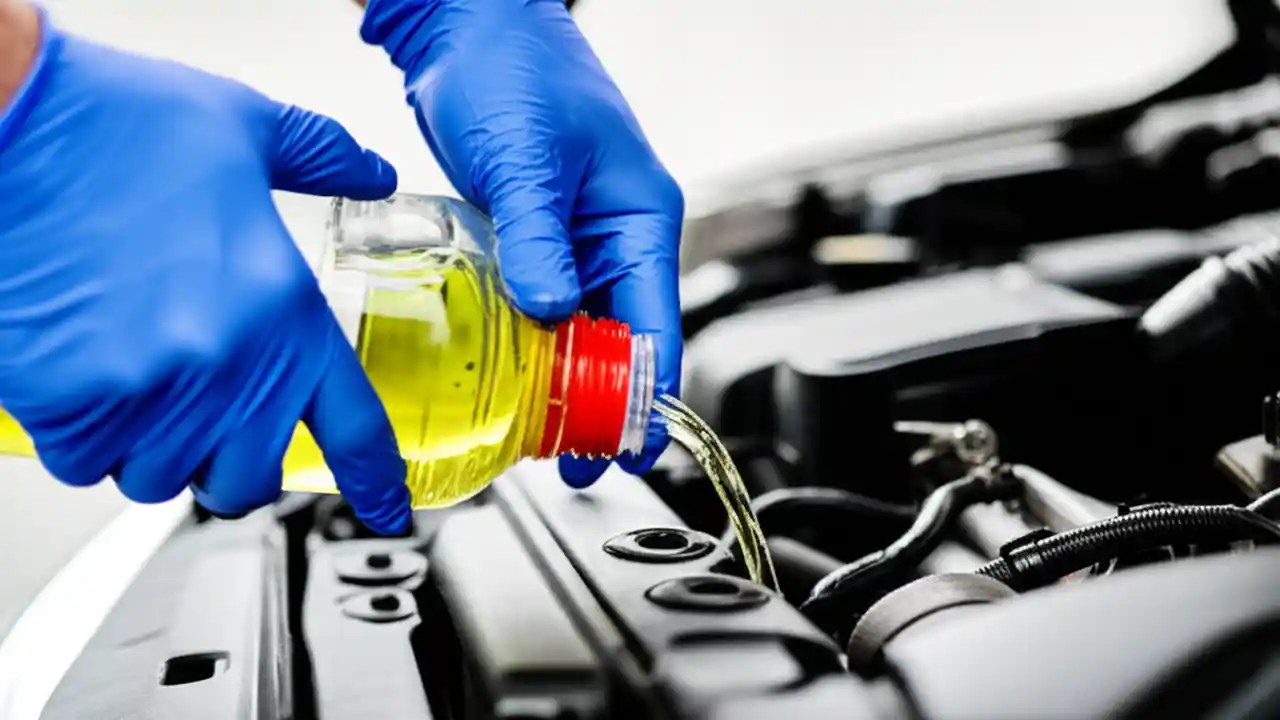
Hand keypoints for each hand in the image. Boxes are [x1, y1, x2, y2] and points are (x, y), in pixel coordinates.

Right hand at [0, 12, 411, 533]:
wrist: (2, 116)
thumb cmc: (112, 121)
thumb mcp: (246, 126)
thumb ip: (323, 158)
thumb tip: (372, 173)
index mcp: (285, 308)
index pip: (353, 426)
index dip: (377, 482)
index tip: (387, 510)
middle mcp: (226, 366)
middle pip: (248, 479)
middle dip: (235, 463)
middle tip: (216, 422)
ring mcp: (146, 394)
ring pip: (162, 479)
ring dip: (157, 448)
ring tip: (142, 383)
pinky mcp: (68, 405)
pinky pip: (88, 466)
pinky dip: (90, 439)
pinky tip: (87, 382)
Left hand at [362, 0, 683, 485]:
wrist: (468, 28)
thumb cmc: (515, 70)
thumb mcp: (526, 162)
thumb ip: (538, 242)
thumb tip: (549, 313)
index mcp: (641, 219)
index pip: (656, 325)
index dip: (644, 396)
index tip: (626, 449)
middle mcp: (616, 238)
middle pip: (622, 341)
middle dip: (599, 404)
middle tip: (571, 461)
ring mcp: (576, 242)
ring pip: (581, 331)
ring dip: (561, 381)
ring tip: (534, 435)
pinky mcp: (536, 240)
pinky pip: (543, 308)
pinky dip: (530, 344)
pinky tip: (506, 378)